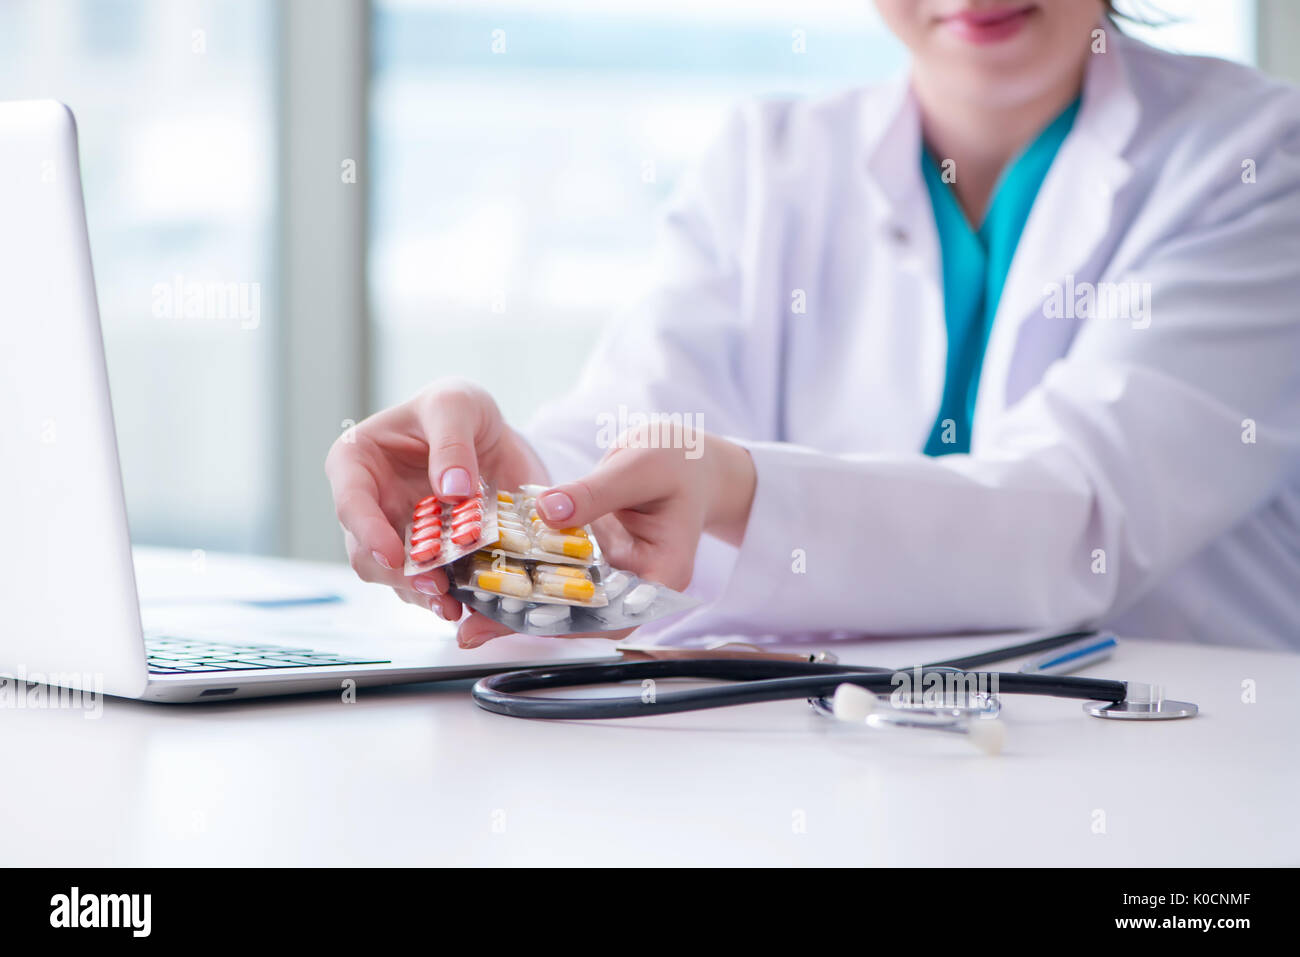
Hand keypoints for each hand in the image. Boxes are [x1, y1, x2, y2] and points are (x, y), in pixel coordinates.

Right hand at [324, 379, 548, 619]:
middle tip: (436, 587)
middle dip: (398, 575)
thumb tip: (451, 489)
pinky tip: (466, 605)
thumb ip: (452, 442)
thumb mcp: (456, 405)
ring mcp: (395, 534)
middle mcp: (368, 505)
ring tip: (453, 605)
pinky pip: (428, 586)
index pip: (350, 503)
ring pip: (395, 578)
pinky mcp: (426, 555)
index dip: (367, 532)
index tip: (393, 555)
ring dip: (422, 595)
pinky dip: (446, 597)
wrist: (492, 434)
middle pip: (366, 553)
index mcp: (355, 462)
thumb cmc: (458, 409)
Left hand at [457, 428, 756, 647]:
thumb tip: (548, 513)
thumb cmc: (678, 459)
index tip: (523, 620)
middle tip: (472, 628)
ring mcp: (611, 576)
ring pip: (563, 601)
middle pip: (581, 618)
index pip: (616, 616)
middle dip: (526, 623)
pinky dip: (522, 575)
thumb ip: (595, 491)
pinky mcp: (591, 561)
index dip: (569, 624)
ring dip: (516, 606)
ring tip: (466, 609)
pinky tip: (483, 574)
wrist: (685, 456)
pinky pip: (555, 575)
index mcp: (663, 574)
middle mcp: (635, 585)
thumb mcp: (640, 467)